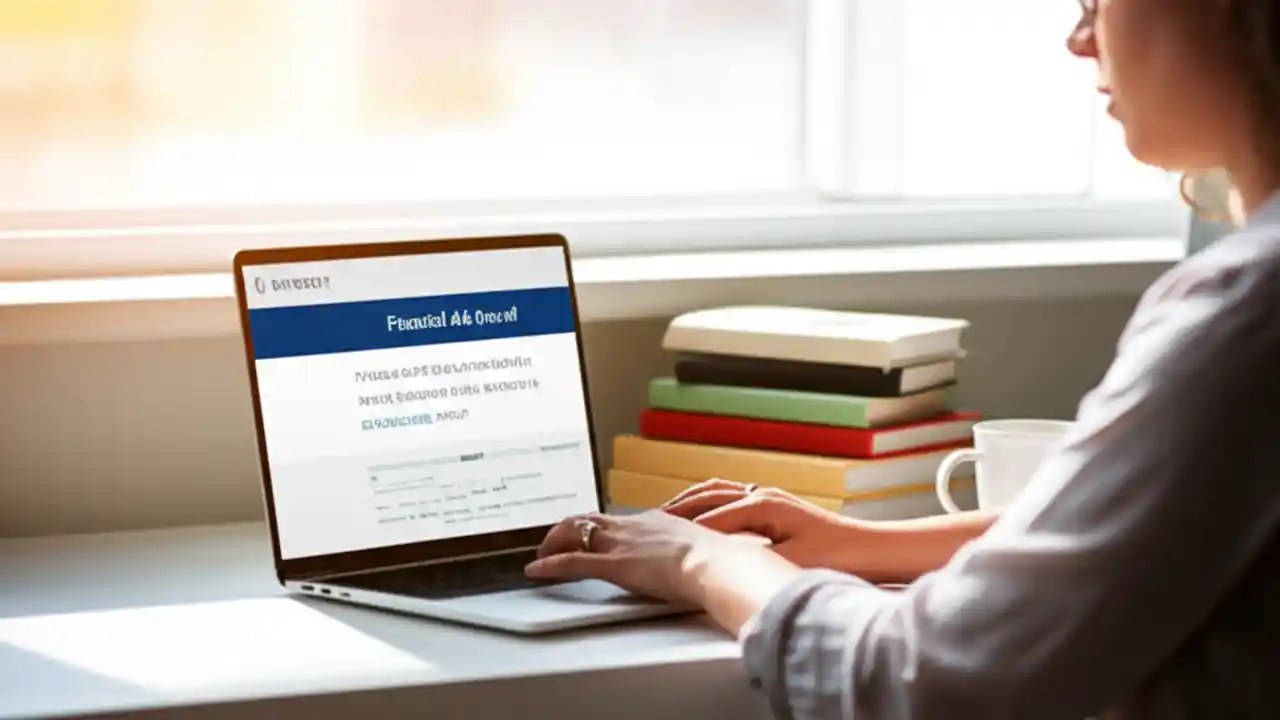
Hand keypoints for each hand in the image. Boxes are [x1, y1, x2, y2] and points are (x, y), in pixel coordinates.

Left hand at [526, 511, 800, 634]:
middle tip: (554, 543)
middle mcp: (634, 525)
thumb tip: (709, 566)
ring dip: (553, 544)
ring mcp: (621, 543)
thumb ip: (696, 554)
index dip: (598, 527)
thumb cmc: (720, 562)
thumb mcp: (706, 551)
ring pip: (574, 534)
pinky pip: (571, 561)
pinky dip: (550, 565)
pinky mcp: (613, 565)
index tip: (591, 534)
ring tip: (540, 556)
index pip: (617, 519)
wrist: (718, 564)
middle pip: (589, 520)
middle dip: (567, 530)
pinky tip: (536, 572)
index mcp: (656, 521)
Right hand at [663, 479, 865, 572]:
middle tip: (649, 523)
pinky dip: (708, 503)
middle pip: (709, 496)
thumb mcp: (791, 562)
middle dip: (679, 509)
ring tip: (665, 514)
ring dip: (691, 501)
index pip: (712, 519)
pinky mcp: (774, 505)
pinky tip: (700, 515)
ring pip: (718, 491)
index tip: (658, 541)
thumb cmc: (838, 555)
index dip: (684, 532)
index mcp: (764, 505)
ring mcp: (768, 497)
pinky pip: (730, 497)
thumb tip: (722, 562)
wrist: (871, 547)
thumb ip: (754, 560)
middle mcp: (763, 494)